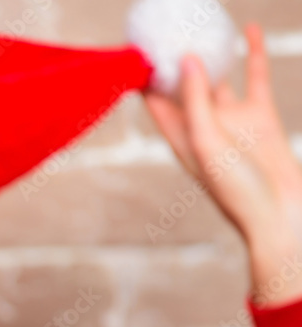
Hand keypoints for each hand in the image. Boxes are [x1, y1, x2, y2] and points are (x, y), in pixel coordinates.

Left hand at [142, 23, 301, 304]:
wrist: (280, 213)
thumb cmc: (235, 189)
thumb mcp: (208, 142)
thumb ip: (196, 102)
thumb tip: (186, 60)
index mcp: (180, 139)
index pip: (154, 102)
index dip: (144, 77)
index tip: (137, 48)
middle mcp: (202, 127)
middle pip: (182, 86)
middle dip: (174, 61)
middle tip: (168, 27)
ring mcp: (232, 120)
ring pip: (216, 78)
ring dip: (210, 53)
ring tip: (202, 22)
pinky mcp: (260, 115)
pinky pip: (253, 76)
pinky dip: (250, 53)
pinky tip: (246, 28)